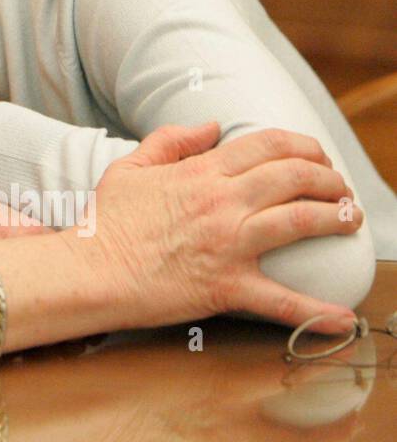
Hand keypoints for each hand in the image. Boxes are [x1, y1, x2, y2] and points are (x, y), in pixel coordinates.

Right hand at [91, 122, 363, 331]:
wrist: (89, 271)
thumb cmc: (105, 222)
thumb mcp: (130, 167)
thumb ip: (172, 140)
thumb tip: (211, 124)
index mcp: (201, 173)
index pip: (268, 145)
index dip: (303, 146)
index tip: (316, 158)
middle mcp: (223, 203)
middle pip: (296, 177)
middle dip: (330, 179)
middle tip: (340, 189)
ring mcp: (229, 244)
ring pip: (301, 221)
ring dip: (337, 218)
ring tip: (351, 221)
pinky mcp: (228, 287)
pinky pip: (281, 301)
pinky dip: (316, 311)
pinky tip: (342, 317)